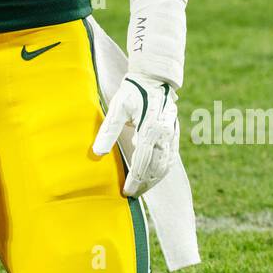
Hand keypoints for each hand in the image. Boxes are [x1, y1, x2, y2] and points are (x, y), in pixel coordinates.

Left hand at [92, 74, 178, 196]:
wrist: (154, 77)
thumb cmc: (132, 91)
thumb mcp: (117, 108)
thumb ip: (108, 131)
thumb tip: (98, 153)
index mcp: (150, 129)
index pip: (143, 163)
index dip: (134, 180)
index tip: (126, 192)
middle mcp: (164, 134)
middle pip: (156, 168)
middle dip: (145, 184)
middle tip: (133, 196)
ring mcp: (172, 134)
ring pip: (166, 165)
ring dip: (154, 180)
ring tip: (142, 189)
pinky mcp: (174, 133)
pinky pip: (171, 157)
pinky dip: (163, 170)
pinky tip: (154, 176)